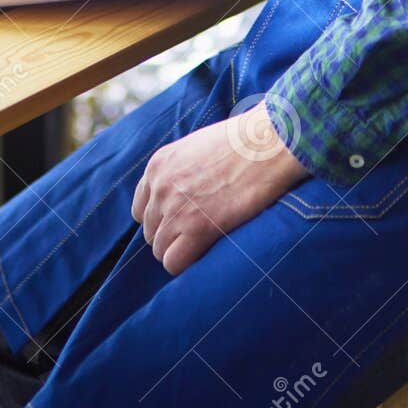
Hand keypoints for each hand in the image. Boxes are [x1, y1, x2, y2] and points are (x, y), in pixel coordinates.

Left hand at [130, 101, 310, 275]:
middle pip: (150, 231)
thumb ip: (180, 170)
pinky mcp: (195, 228)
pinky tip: (207, 251)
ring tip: (207, 241)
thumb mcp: (197, 148)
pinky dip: (187, 263)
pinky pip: (173, 263)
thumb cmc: (242, 143)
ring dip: (180, 250)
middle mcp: (160, 187)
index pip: (141, 208)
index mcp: (158, 165)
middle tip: (199, 233)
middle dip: (171, 236)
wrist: (266, 144)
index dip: (161, 219)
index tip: (181, 221)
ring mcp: (174, 208)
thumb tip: (183, 193)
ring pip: (160, 249)